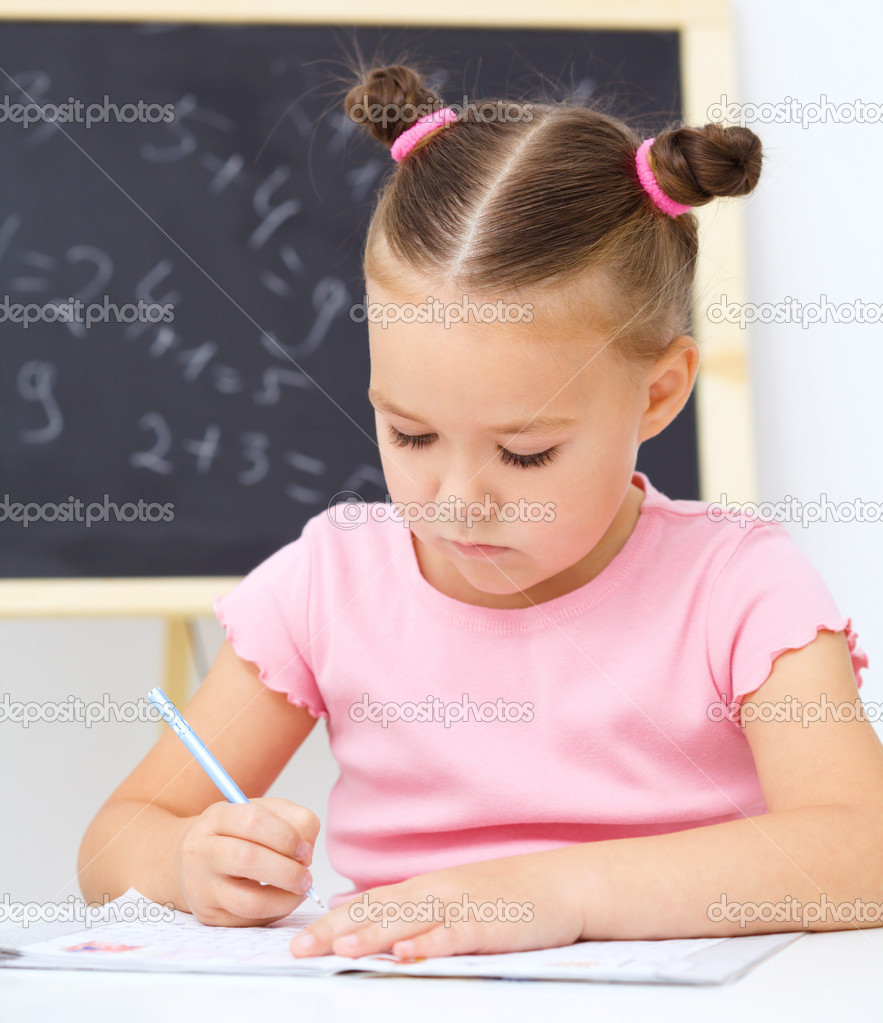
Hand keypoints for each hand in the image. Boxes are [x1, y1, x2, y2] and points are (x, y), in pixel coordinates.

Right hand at [177, 796, 318, 926]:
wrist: (191, 861)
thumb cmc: (236, 835)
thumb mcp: (262, 812)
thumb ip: (294, 820)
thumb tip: (307, 852)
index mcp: (217, 818)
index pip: (253, 820)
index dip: (286, 836)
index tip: (305, 849)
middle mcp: (202, 851)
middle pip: (247, 859)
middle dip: (287, 871)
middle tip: (306, 876)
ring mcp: (201, 887)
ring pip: (248, 901)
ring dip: (284, 899)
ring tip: (299, 891)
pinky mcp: (208, 915)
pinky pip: (249, 921)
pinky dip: (274, 912)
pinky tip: (282, 900)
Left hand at [290, 849, 583, 959]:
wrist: (563, 885)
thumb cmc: (510, 895)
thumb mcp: (454, 896)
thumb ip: (413, 907)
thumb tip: (365, 914)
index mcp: (427, 888)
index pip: (369, 905)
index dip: (333, 923)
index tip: (299, 942)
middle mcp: (437, 892)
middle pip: (379, 912)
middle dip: (337, 932)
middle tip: (300, 951)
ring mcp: (462, 906)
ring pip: (408, 922)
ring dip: (372, 936)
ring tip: (338, 950)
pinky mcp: (489, 924)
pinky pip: (453, 935)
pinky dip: (428, 944)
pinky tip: (406, 955)